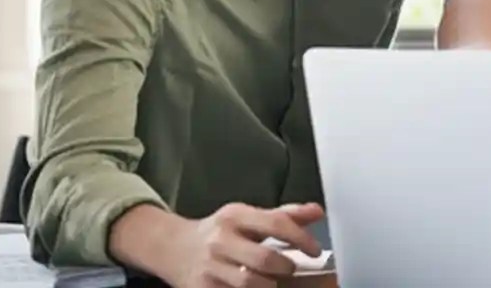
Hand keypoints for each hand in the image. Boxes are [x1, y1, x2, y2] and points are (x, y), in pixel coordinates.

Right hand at [167, 202, 324, 287]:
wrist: (172, 247)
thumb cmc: (220, 231)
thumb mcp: (248, 216)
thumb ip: (284, 215)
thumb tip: (318, 211)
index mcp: (235, 216)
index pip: (276, 224)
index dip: (301, 238)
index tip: (315, 250)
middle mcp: (220, 240)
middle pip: (265, 258)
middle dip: (285, 267)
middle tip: (290, 269)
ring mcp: (209, 267)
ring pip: (249, 283)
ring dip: (269, 285)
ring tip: (272, 281)